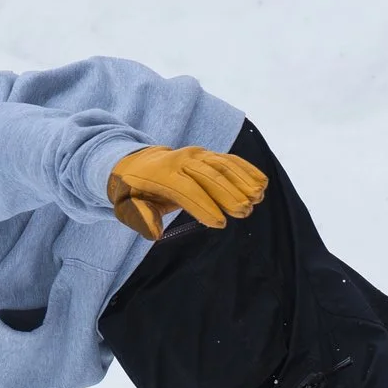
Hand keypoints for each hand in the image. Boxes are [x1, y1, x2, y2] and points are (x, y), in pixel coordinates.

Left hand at [106, 146, 268, 240]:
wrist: (137, 164)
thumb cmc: (133, 191)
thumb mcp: (125, 207)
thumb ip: (139, 218)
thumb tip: (155, 232)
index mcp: (161, 174)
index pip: (185, 189)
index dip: (203, 205)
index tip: (219, 223)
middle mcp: (182, 159)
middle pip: (209, 176)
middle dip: (228, 194)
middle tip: (244, 212)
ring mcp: (198, 155)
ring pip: (223, 166)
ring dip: (242, 181)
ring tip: (257, 198)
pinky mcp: (208, 155)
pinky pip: (230, 160)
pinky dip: (247, 170)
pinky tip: (262, 183)